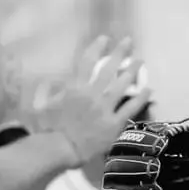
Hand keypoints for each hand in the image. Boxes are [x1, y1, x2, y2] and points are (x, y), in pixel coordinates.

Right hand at [27, 36, 153, 163]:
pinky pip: (130, 108)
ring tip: (140, 61)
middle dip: (119, 53)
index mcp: (74, 88)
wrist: (59, 150)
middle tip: (128, 41)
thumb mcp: (39, 105)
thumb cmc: (47, 129)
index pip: (87, 62)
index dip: (96, 48)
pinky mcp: (114, 124)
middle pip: (108, 69)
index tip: (104, 39)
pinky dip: (140, 98)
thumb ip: (46, 91)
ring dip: (132, 71)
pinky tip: (148, 89)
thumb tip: (49, 80)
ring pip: (122, 85)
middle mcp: (92, 94)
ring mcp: (104, 108)